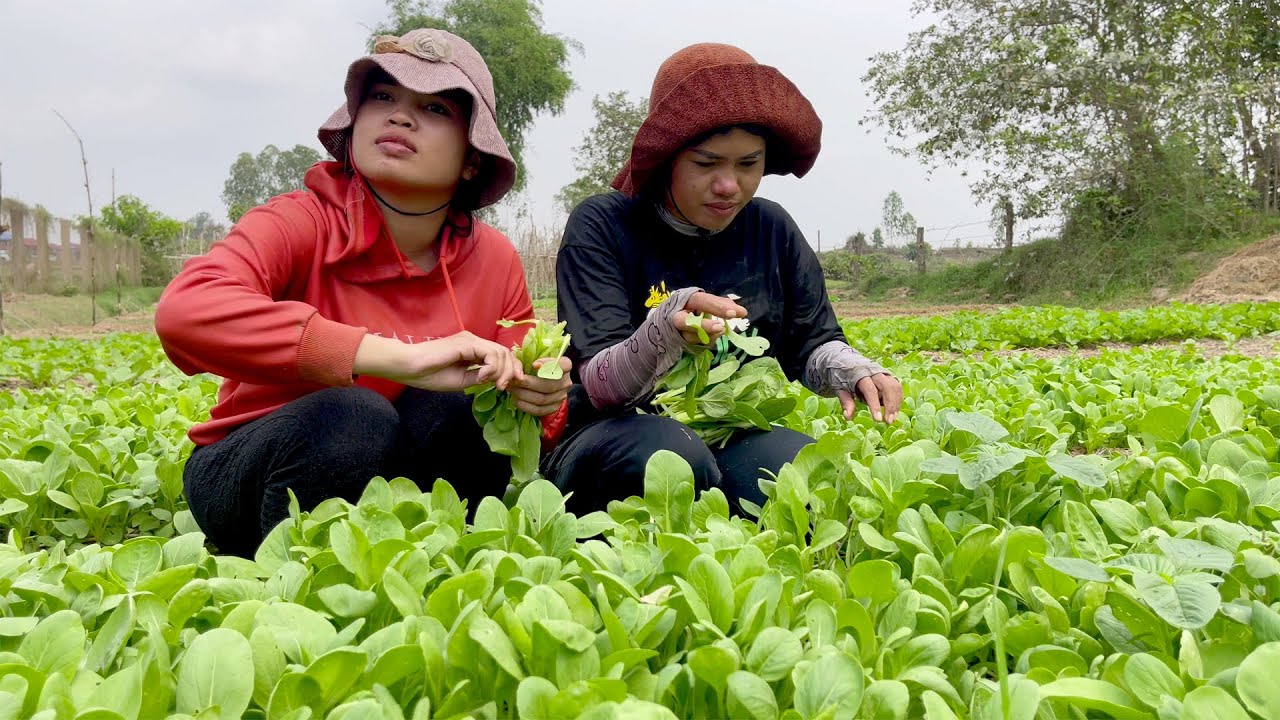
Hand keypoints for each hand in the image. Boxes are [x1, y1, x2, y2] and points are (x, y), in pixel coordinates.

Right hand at [355, 331, 523, 391]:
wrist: (411, 367)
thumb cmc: (430, 375)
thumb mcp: (462, 380)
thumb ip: (480, 377)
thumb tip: (499, 379)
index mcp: (473, 350)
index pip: (501, 355)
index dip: (510, 369)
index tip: (510, 385)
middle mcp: (474, 341)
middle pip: (505, 352)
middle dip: (510, 371)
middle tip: (503, 387)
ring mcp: (471, 340)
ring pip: (500, 352)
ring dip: (501, 371)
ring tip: (493, 384)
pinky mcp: (466, 342)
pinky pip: (489, 353)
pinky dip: (491, 367)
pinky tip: (481, 377)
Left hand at [509, 356, 571, 415]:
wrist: (537, 380)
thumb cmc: (532, 366)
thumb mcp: (529, 358)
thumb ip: (523, 361)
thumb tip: (518, 374)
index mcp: (565, 366)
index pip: (564, 365)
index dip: (549, 365)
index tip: (534, 364)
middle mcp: (566, 382)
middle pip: (549, 385)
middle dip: (528, 383)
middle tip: (514, 381)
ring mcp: (561, 397)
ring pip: (542, 399)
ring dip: (524, 395)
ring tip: (512, 389)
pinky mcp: (553, 408)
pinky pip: (539, 410)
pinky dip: (525, 405)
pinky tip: (515, 399)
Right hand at [671, 292, 748, 345]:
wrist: (669, 321)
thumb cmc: (691, 308)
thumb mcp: (704, 302)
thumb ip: (721, 305)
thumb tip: (742, 312)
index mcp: (684, 299)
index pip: (700, 301)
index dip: (717, 306)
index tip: (735, 313)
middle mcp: (675, 315)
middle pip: (684, 321)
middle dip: (703, 326)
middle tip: (721, 328)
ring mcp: (675, 331)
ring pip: (689, 337)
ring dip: (708, 335)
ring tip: (721, 330)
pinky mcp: (678, 343)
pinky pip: (694, 345)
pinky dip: (707, 341)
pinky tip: (713, 336)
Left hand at [836, 372, 902, 423]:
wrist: (848, 363)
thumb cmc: (843, 378)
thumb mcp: (840, 388)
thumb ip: (846, 402)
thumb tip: (848, 417)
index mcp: (861, 375)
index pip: (871, 391)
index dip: (875, 406)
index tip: (878, 420)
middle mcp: (875, 373)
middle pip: (888, 387)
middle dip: (891, 405)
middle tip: (888, 422)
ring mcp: (884, 374)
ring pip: (895, 387)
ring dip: (896, 404)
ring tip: (892, 419)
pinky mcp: (889, 377)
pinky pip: (897, 388)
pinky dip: (898, 400)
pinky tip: (894, 412)